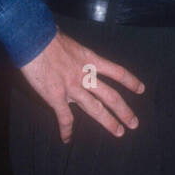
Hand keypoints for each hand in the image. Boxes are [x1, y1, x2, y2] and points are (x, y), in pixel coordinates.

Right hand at [19, 31, 144, 142]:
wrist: (33, 38)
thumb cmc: (47, 34)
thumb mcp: (68, 40)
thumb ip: (73, 52)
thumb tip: (68, 51)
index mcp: (89, 59)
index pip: (117, 71)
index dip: (130, 81)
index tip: (141, 89)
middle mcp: (85, 75)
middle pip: (111, 96)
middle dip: (124, 111)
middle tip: (134, 123)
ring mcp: (72, 87)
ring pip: (96, 109)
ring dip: (109, 122)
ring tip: (120, 133)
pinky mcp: (56, 96)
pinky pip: (64, 117)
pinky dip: (66, 130)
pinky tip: (67, 139)